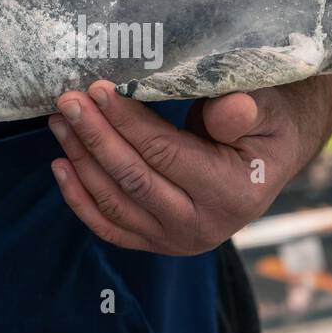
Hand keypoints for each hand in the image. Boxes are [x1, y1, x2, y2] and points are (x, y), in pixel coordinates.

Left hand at [49, 73, 331, 254]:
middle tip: (68, 101)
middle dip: (95, 137)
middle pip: (133, 180)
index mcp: (234, 193)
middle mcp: (204, 227)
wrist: (272, 157)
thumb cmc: (267, 123)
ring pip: (115, 202)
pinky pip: (110, 226)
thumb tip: (226, 109)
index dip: (128, 122)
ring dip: (81, 160)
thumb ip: (245, 110)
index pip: (166, 154)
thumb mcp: (268, 109)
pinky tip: (60, 166)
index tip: (98, 89)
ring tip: (59, 122)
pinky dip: (80, 198)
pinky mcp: (157, 243)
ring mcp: (177, 240)